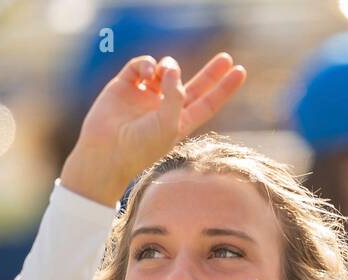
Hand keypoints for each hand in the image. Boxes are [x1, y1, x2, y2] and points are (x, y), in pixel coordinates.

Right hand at [60, 52, 246, 206]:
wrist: (106, 153)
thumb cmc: (140, 147)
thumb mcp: (168, 125)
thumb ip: (175, 95)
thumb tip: (172, 68)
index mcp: (179, 122)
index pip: (207, 102)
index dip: (224, 88)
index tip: (240, 71)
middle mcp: (163, 108)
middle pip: (193, 86)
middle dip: (210, 72)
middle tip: (226, 58)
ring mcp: (145, 96)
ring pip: (165, 70)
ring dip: (169, 67)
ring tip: (164, 73)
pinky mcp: (124, 86)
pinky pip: (141, 66)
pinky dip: (147, 64)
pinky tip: (148, 72)